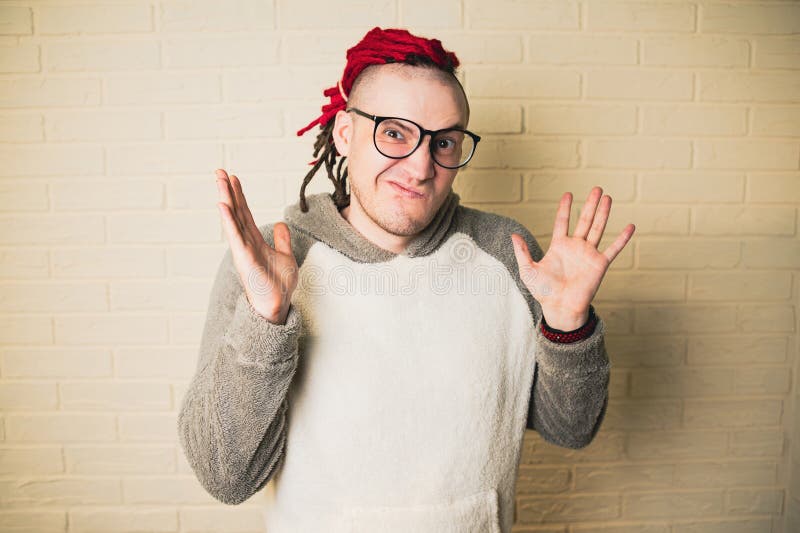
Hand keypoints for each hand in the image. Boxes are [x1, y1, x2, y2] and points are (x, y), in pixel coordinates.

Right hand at [216, 169, 298, 324]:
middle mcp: (245, 242)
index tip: (234, 178)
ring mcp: (242, 249)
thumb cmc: (279, 284)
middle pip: (235, 211)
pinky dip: (228, 220)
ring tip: (219, 181)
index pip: (245, 213)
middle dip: (228, 191)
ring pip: (233, 219)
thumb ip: (282, 240)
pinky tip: (223, 205)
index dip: (239, 195)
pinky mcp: (243, 257)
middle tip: (219, 171)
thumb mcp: (285, 255)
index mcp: (254, 240)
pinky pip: (235, 235)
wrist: (278, 303)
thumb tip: (281, 224)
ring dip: (226, 199)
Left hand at [511, 186, 634, 330]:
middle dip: (591, 204)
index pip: (562, 222)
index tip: (568, 194)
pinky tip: (631, 226)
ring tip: (608, 198)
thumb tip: (513, 235)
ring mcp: (589, 254)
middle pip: (584, 220)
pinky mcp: (600, 264)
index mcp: (559, 246)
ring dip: (604, 213)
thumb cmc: (543, 291)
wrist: (559, 308)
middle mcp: (576, 247)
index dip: (565, 208)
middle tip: (597, 188)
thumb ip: (522, 252)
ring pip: (598, 229)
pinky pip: (613, 249)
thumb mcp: (528, 270)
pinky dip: (622, 238)